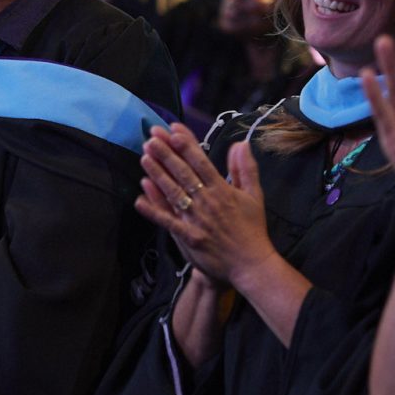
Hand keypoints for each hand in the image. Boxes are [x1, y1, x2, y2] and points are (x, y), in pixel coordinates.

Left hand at [136, 124, 277, 291]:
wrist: (252, 265)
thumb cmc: (252, 229)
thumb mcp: (255, 196)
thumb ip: (245, 168)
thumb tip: (241, 143)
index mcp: (223, 190)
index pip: (201, 162)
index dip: (186, 144)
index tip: (172, 130)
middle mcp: (208, 202)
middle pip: (183, 173)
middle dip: (166, 154)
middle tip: (151, 137)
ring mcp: (197, 220)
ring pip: (174, 192)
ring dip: (158, 174)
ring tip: (144, 157)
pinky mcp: (190, 237)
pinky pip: (168, 221)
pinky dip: (153, 211)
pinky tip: (139, 199)